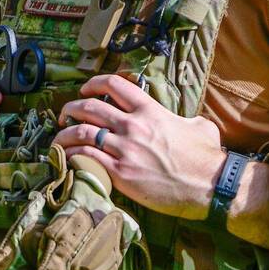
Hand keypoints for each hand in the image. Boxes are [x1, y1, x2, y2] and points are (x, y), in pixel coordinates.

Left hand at [53, 73, 224, 220]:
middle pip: (90, 107)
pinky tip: (66, 158)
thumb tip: (188, 122)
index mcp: (150, 110)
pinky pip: (86, 159)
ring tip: (58, 138)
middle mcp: (134, 126)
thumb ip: (187, 119)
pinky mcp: (121, 174)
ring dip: (65, 133)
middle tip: (64, 115)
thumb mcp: (200, 127)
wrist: (210, 186)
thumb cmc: (206, 158)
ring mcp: (125, 150)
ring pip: (82, 132)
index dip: (94, 83)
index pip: (114, 85)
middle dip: (71, 108)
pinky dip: (72, 155)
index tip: (85, 89)